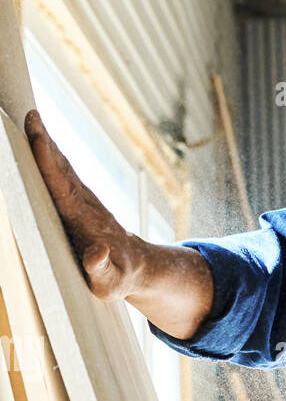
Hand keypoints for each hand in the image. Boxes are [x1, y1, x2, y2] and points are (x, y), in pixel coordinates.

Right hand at [25, 109, 144, 301]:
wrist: (140, 267)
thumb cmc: (121, 279)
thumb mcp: (111, 284)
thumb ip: (102, 270)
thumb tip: (97, 253)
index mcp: (86, 224)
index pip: (64, 191)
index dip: (51, 167)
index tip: (40, 142)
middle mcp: (86, 206)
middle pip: (63, 172)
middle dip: (46, 144)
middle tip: (30, 117)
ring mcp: (85, 201)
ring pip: (64, 169)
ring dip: (47, 144)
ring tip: (32, 120)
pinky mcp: (83, 201)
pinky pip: (64, 174)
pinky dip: (52, 156)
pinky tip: (43, 142)